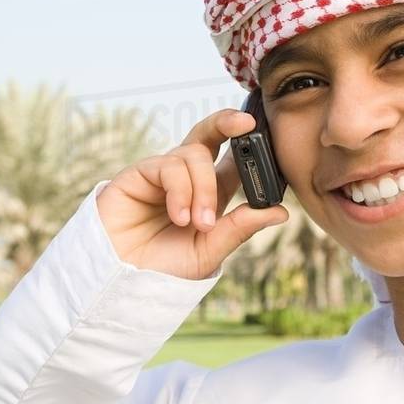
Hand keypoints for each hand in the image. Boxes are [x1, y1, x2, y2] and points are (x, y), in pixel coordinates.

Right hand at [96, 108, 289, 279]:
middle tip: (247, 122)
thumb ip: (240, 228)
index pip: (235, 162)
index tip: (270, 145)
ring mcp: (163, 174)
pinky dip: (181, 190)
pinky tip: (179, 216)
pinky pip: (169, 165)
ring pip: (194, 155)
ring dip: (203, 188)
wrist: (122, 281)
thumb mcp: (209, 251)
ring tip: (199, 223)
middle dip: (228, 121)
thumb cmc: (163, 269)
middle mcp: (187, 178)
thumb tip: (282, 212)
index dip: (252, 150)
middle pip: (209, 135)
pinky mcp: (138, 174)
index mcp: (210, 194)